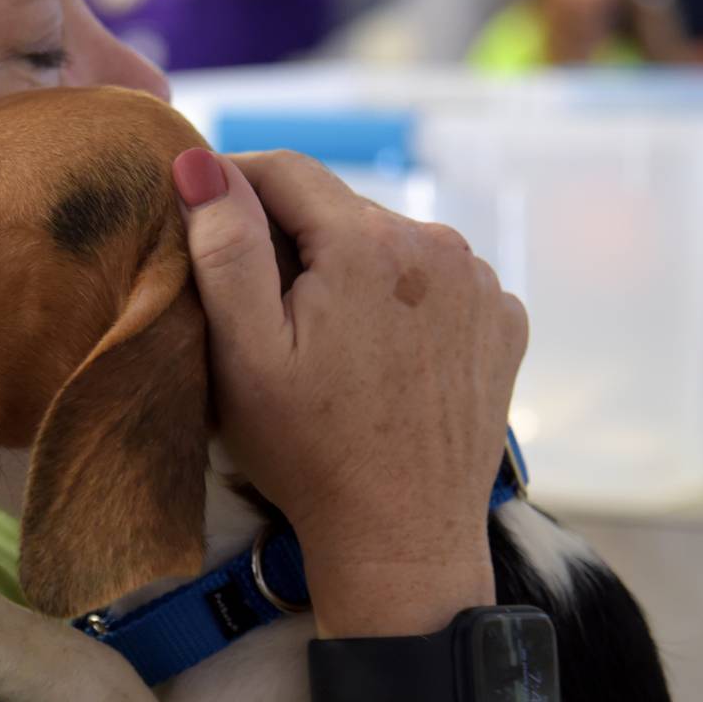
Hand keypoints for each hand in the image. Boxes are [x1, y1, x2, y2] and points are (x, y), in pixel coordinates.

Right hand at [173, 148, 528, 638]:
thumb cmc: (309, 451)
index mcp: (367, 243)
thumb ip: (225, 247)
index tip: (204, 209)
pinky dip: (403, 298)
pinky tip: (379, 352)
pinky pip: (437, 281)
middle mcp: (438, 244)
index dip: (235, 179)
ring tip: (322, 334)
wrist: (403, 540)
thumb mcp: (245, 353)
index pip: (287, 170)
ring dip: (351, 266)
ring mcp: (481, 283)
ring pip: (389, 243)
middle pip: (340, 209)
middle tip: (257, 301)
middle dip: (294, 236)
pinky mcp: (503, 321)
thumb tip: (199, 162)